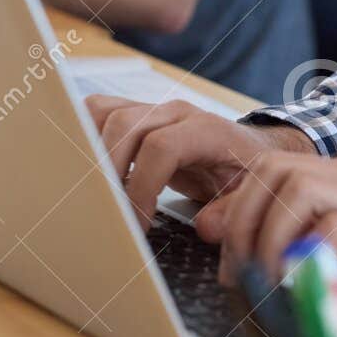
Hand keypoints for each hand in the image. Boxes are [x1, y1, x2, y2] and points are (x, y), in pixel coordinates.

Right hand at [84, 97, 314, 226]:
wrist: (246, 150)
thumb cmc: (246, 172)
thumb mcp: (252, 194)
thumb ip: (234, 210)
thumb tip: (205, 227)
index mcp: (208, 130)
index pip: (162, 147)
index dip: (142, 187)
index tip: (138, 223)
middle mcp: (177, 112)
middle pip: (126, 124)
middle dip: (109, 171)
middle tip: (109, 211)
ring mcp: (154, 109)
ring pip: (106, 113)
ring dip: (91, 151)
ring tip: (95, 191)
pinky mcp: (137, 114)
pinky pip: (99, 111)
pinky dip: (84, 135)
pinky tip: (88, 169)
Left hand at [197, 151, 336, 327]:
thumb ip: (310, 237)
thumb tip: (240, 240)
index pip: (273, 168)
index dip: (236, 204)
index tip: (220, 246)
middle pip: (275, 172)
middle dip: (240, 221)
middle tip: (234, 270)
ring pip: (297, 191)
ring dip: (265, 238)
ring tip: (262, 280)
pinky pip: (334, 229)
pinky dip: (304, 255)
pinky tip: (300, 282)